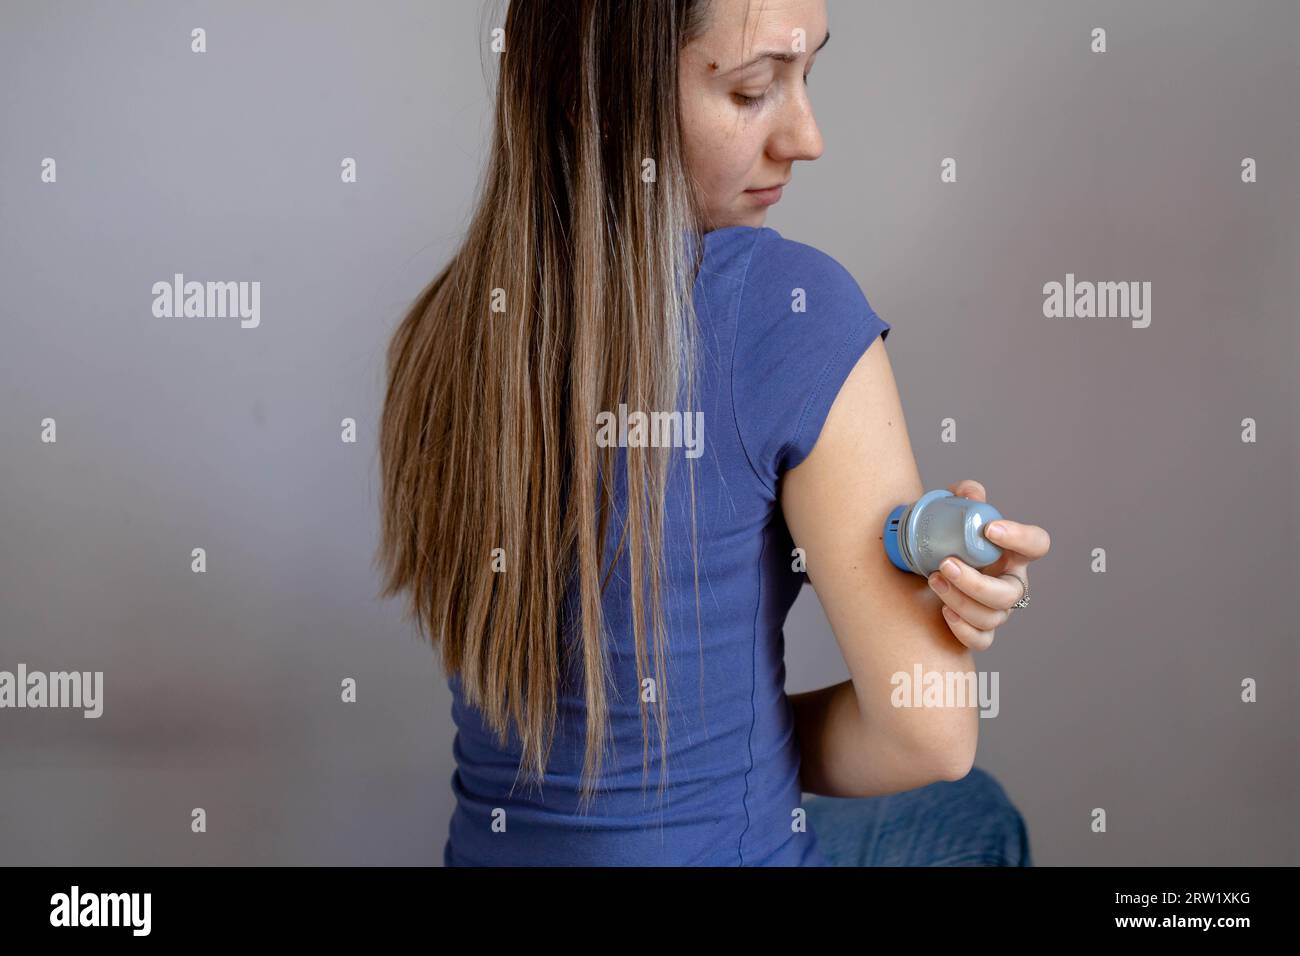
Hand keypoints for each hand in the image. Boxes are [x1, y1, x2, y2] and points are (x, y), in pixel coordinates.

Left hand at [926, 479, 1051, 650]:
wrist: (923, 559)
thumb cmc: (947, 533)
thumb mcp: (952, 507)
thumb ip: (964, 495)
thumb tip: (971, 495)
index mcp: (1013, 551)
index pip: (1037, 543)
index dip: (1020, 538)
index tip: (989, 529)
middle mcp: (1011, 582)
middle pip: (1011, 593)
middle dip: (977, 582)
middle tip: (946, 563)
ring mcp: (997, 608)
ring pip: (992, 616)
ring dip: (961, 600)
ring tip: (933, 579)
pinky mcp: (979, 628)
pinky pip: (981, 640)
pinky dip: (963, 629)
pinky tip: (944, 610)